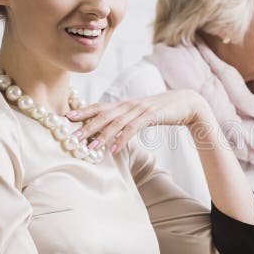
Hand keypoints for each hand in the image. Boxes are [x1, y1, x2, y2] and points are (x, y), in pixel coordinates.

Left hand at [66, 90, 212, 154]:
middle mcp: (129, 104)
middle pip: (103, 115)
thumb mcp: (142, 113)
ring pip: (116, 123)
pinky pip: (133, 129)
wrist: (187, 103)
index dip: (83, 111)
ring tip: (90, 148)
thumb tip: (112, 130)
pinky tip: (114, 149)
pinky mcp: (151, 116)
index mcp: (125, 104)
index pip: (100, 107)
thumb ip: (127, 119)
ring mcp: (140, 109)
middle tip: (71, 137)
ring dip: (102, 136)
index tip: (66, 118)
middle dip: (86, 126)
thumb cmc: (163, 110)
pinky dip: (122, 139)